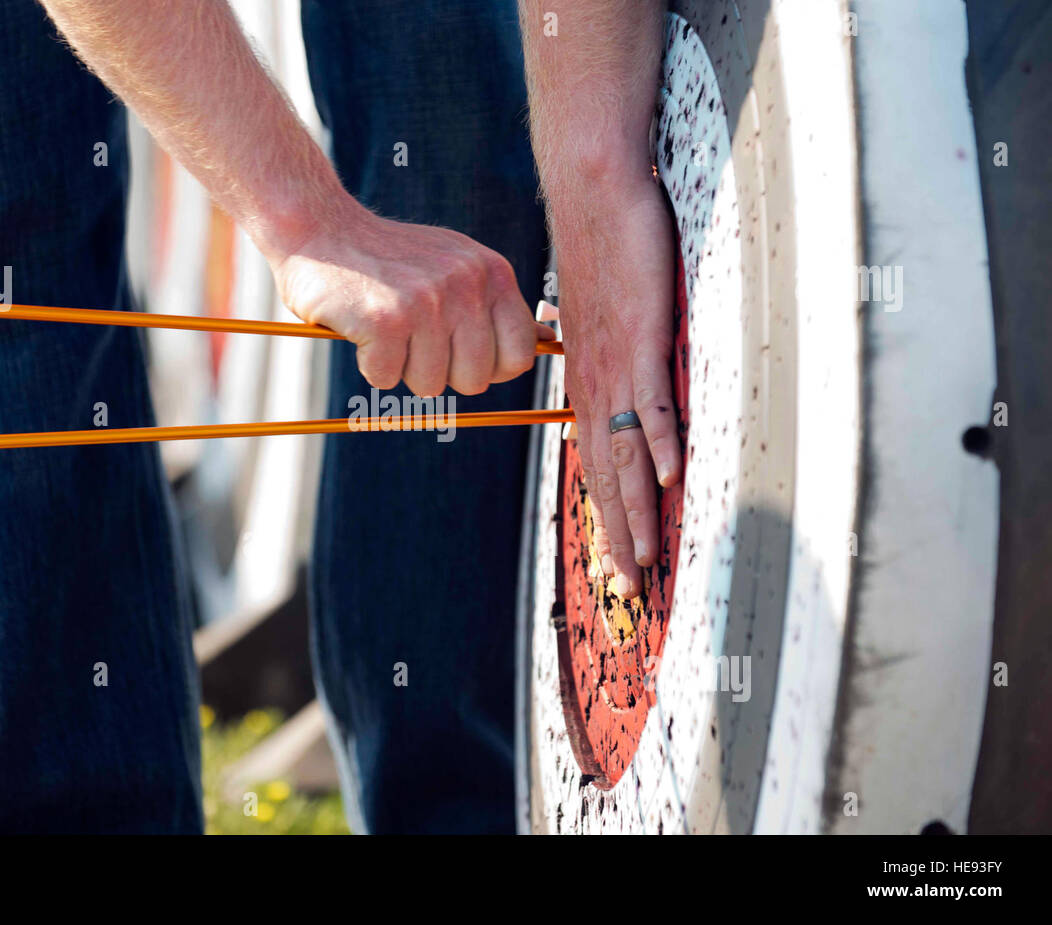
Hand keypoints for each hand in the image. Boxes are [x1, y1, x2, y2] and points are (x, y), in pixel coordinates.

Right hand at [273, 209, 555, 396]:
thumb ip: (496, 304)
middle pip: (475, 380)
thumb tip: (546, 342)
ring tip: (387, 326)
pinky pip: (386, 378)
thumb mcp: (456, 266)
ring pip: (430, 385)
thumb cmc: (389, 258)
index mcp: (492, 273)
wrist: (320, 228)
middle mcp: (467, 285)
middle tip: (413, 336)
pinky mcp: (386, 320)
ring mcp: (427, 302)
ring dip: (402, 366)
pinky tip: (363, 327)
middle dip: (441, 371)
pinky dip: (369, 362)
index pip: (518, 356)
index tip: (458, 352)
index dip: (487, 367)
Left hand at [559, 180, 680, 597]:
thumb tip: (626, 384)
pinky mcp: (639, 337)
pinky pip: (650, 400)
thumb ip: (620, 357)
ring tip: (646, 557)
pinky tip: (670, 476)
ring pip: (624, 452)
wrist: (592, 195)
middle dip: (619, 536)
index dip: (607, 516)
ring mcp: (617, 363)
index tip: (618, 560)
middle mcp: (596, 384)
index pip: (597, 465)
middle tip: (631, 586)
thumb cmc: (602, 253)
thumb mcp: (605, 317)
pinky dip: (661, 440)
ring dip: (637, 508)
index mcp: (590, 383)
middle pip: (606, 476)